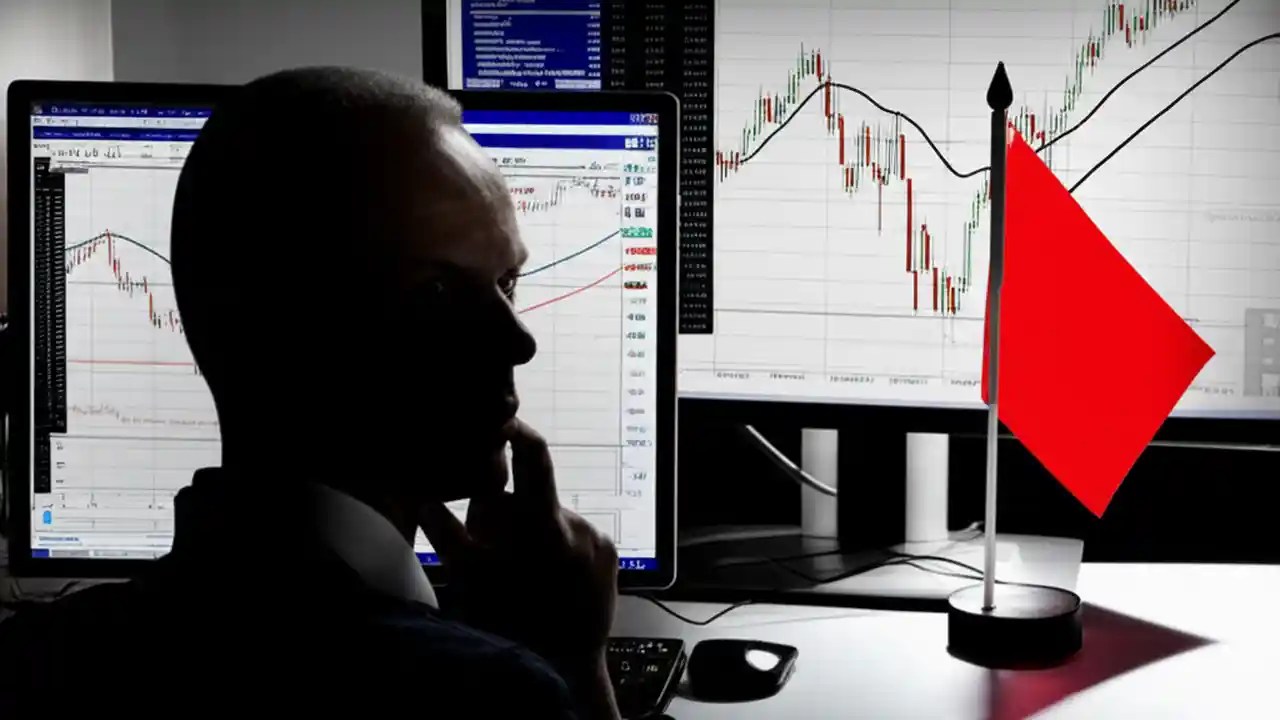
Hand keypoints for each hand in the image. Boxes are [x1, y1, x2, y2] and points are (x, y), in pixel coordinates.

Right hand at [419, 419, 619, 701]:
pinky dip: (556, 548)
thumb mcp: (470, 578)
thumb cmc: (510, 624)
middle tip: (497, 549)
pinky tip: (547, 576)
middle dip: (508, 513)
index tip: (504, 423)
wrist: (565, 664)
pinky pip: (574, 536)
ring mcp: (596, 539)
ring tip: (523, 573)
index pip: (535, 457)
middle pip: (531, 497)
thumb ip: (447, 530)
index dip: (518, 431)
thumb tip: (423, 495)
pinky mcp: (609, 552)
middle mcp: (576, 525)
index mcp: (543, 524)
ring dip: (532, 535)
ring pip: (550, 520)